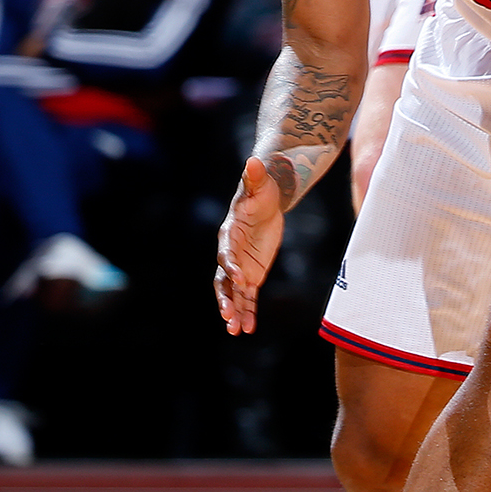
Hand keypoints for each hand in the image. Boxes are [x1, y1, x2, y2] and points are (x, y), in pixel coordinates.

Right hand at [215, 157, 284, 333]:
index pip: (227, 253)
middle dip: (225, 298)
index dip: (231, 265)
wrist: (267, 200)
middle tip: (228, 316)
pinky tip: (248, 329)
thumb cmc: (261, 190)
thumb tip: (253, 160)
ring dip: (235, 311)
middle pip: (223, 280)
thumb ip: (254, 177)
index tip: (239, 278)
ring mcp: (240, 266)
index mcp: (229, 234)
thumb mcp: (260, 184)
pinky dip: (248, 311)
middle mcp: (230, 254)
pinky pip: (248, 296)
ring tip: (237, 330)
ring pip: (234, 294)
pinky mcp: (251, 274)